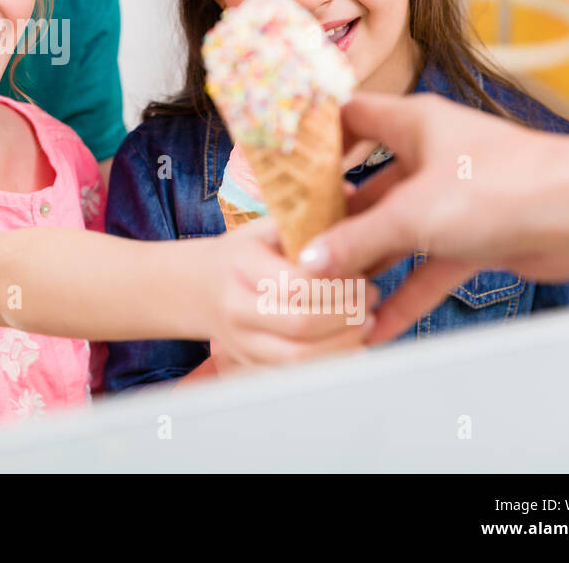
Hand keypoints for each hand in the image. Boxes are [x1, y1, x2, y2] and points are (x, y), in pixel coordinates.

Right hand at [203, 217, 379, 370]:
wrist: (197, 289)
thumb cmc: (241, 255)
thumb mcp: (264, 227)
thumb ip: (305, 216)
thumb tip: (350, 191)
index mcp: (241, 266)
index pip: (295, 284)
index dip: (338, 285)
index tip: (363, 276)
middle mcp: (237, 308)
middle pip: (301, 326)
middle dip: (347, 315)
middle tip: (371, 300)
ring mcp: (241, 343)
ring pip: (300, 360)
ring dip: (343, 345)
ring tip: (365, 323)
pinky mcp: (250, 365)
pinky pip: (294, 378)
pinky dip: (328, 365)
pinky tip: (347, 345)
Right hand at [298, 92, 568, 342]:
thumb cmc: (505, 185)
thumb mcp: (411, 214)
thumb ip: (356, 240)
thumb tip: (310, 260)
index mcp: (414, 125)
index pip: (352, 117)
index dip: (317, 136)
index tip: (284, 165)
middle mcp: (431, 156)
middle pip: (368, 187)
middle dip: (335, 219)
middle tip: (297, 245)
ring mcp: (452, 199)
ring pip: (396, 233)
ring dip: (368, 263)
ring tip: (329, 290)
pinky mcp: (474, 237)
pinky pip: (428, 268)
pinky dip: (405, 293)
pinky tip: (378, 323)